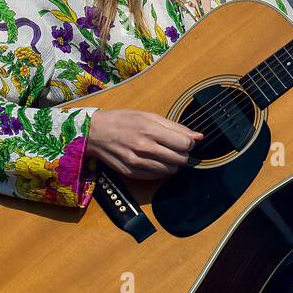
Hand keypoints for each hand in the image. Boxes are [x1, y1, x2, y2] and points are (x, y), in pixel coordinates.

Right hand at [85, 109, 202, 179]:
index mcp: (150, 130)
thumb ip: (175, 127)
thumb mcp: (149, 116)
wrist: (94, 132)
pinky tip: (154, 160)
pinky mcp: (131, 172)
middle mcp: (144, 147)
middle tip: (175, 148)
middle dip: (182, 154)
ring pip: (169, 170)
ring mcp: (137, 162)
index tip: (184, 140)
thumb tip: (198, 137)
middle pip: (179, 159)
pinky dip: (160, 169)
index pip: (184, 144)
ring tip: (164, 153)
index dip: (188, 143)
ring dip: (172, 163)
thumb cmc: (123, 120)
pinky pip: (156, 176)